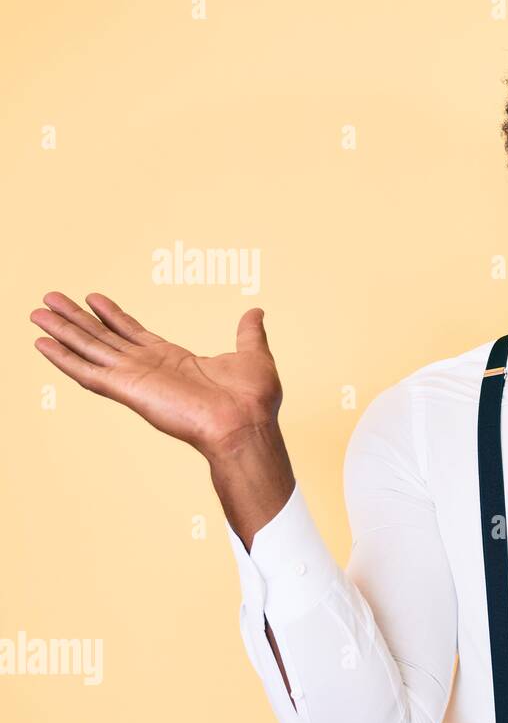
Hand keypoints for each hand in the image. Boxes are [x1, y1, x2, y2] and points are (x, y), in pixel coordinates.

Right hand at [30, 292, 282, 459]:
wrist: (247, 424)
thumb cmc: (253, 400)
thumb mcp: (253, 354)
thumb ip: (249, 332)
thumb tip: (256, 311)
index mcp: (173, 360)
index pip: (133, 333)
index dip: (112, 315)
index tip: (92, 298)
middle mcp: (149, 368)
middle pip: (103, 337)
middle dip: (77, 319)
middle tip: (50, 299)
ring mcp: (135, 378)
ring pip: (89, 349)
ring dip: (62, 332)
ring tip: (37, 313)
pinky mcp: (127, 390)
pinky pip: (87, 372)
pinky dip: (64, 358)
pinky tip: (42, 344)